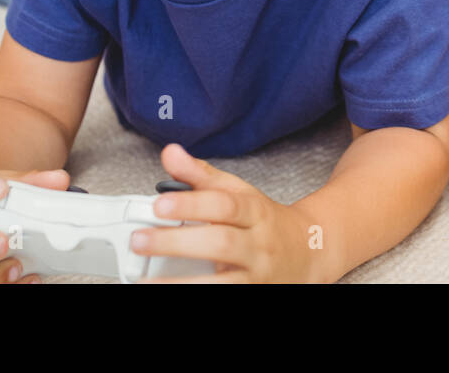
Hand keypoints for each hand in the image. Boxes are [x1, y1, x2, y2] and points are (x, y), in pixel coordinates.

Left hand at [131, 143, 319, 282]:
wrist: (309, 252)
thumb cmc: (265, 222)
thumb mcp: (239, 193)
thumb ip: (201, 176)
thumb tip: (169, 153)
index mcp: (254, 212)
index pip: (224, 205)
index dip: (191, 203)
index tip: (159, 204)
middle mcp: (258, 244)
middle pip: (220, 243)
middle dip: (177, 242)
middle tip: (139, 240)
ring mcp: (257, 275)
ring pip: (223, 282)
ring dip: (181, 284)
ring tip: (145, 282)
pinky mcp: (253, 294)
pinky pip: (227, 296)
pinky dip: (199, 296)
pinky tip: (172, 295)